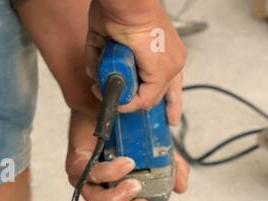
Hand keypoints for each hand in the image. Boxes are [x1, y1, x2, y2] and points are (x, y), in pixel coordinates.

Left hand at [66, 106, 189, 200]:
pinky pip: (90, 174)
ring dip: (118, 197)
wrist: (108, 104)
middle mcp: (95, 188)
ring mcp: (83, 178)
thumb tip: (181, 188)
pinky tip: (127, 164)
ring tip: (135, 185)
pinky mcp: (76, 162)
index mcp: (111, 192)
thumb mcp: (157, 153)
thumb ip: (172, 170)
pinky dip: (110, 172)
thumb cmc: (127, 130)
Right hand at [86, 1, 185, 123]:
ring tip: (110, 96)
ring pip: (152, 97)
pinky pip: (145, 99)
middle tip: (153, 121)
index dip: (169, 100)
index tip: (169, 115)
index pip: (171, 80)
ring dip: (129, 101)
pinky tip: (117, 100)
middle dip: (159, 111)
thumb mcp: (108, 38)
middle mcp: (172, 59)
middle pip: (168, 93)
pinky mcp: (161, 73)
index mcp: (165, 49)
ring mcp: (170, 67)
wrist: (124, 2)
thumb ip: (102, 58)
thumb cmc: (118, 10)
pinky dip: (129, 103)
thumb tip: (94, 75)